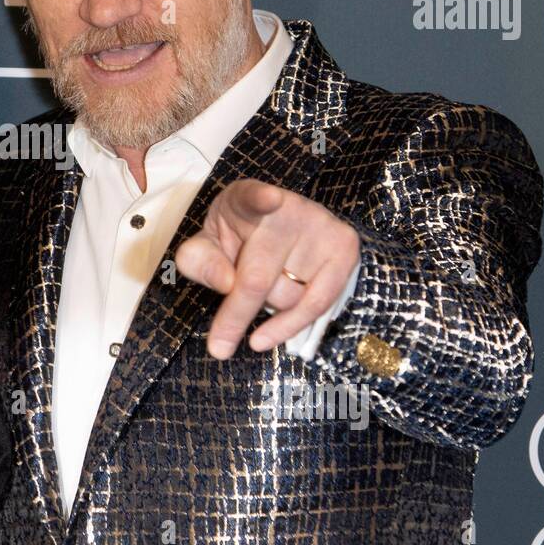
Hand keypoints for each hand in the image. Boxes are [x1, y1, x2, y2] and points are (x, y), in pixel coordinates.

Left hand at [174, 179, 359, 358]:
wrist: (273, 228)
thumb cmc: (235, 240)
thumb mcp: (205, 248)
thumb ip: (199, 262)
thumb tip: (227, 283)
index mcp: (245, 198)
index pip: (254, 196)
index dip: (262, 198)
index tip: (269, 199)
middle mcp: (290, 207)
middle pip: (258, 276)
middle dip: (236, 315)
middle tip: (218, 347)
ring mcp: (321, 225)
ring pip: (288, 296)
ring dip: (267, 309)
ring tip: (261, 291)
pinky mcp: (344, 246)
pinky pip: (318, 303)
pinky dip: (289, 326)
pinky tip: (265, 337)